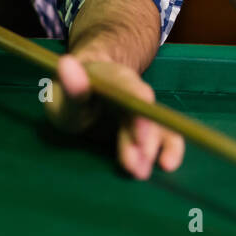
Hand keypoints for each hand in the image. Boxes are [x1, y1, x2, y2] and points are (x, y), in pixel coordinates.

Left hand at [44, 52, 184, 179]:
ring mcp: (143, 113)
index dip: (135, 94)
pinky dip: (171, 150)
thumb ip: (70, 88)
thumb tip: (67, 63)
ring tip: (139, 172)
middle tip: (133, 163)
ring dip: (150, 150)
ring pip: (155, 126)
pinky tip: (167, 164)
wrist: (86, 97)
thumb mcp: (65, 95)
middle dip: (141, 135)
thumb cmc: (71, 97)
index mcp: (111, 78)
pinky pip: (167, 137)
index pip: (125, 83)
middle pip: (142, 111)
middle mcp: (133, 93)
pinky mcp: (149, 131)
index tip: (144, 101)